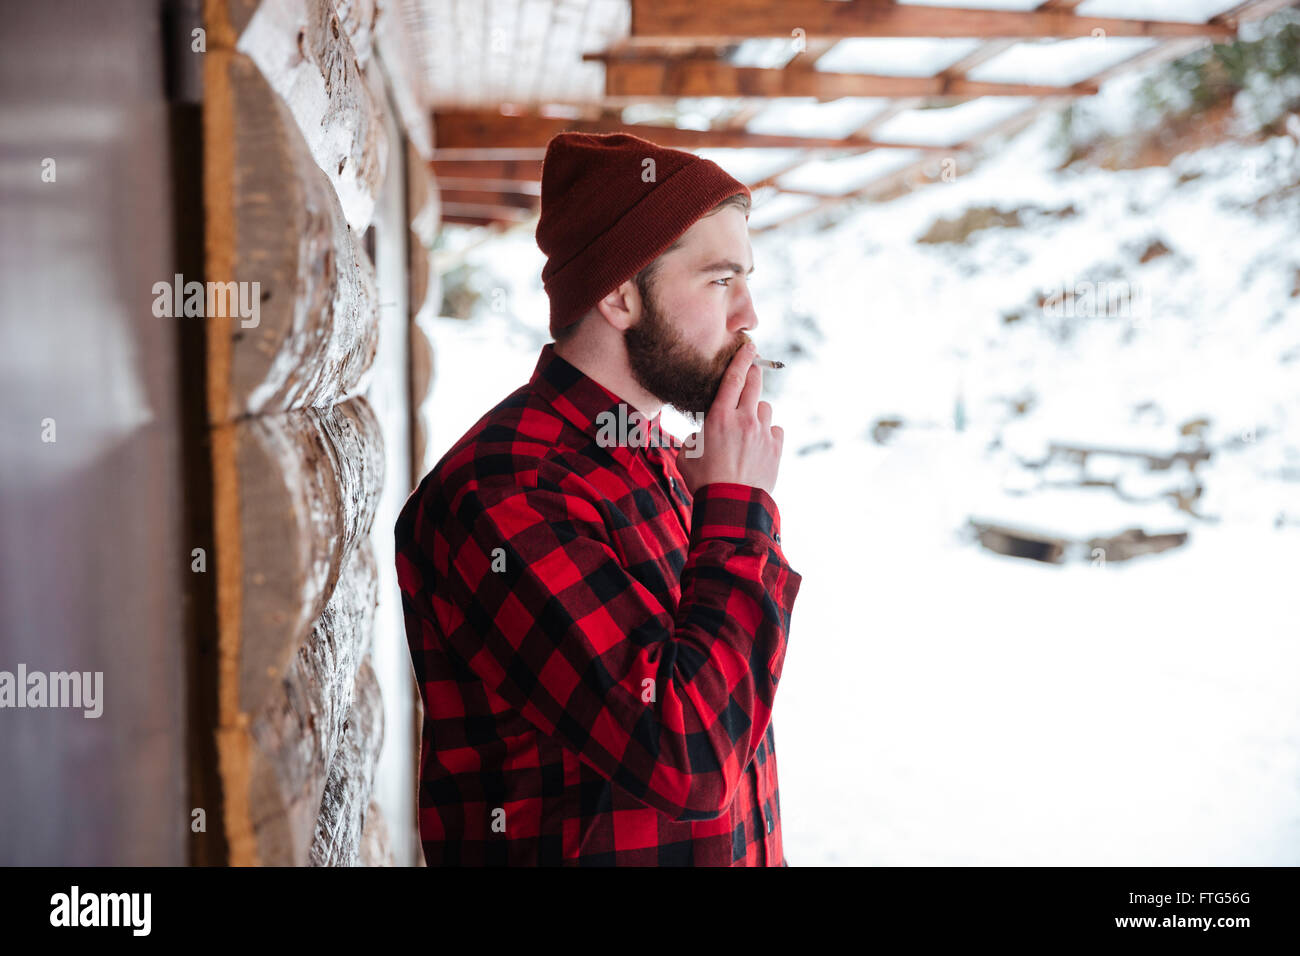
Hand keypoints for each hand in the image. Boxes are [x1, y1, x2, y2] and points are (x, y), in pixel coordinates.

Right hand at [677, 342, 783, 496]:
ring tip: (748, 425)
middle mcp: (744, 420)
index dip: (742, 358)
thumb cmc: (704, 481)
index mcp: (719, 417)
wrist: (731, 505)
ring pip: (766, 408)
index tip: (749, 347)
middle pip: (754, 384)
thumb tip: (701, 434)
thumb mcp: (686, 455)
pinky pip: (776, 430)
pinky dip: (769, 433)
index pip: (734, 377)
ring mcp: (763, 433)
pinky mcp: (776, 449)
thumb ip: (695, 437)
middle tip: (751, 372)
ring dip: (757, 411)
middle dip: (754, 374)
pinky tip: (759, 443)